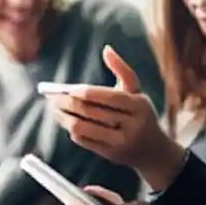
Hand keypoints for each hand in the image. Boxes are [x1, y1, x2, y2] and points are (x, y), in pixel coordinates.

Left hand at [44, 45, 185, 189]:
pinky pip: (85, 142)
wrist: (152, 150)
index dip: (87, 93)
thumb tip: (106, 49)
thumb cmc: (139, 114)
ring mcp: (122, 143)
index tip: (69, 90)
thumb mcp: (136, 92)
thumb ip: (122, 70)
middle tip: (53, 98)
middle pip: (93, 113)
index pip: (109, 97)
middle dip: (69, 105)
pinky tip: (66, 122)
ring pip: (85, 128)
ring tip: (55, 110)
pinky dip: (72, 131)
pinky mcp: (111, 155)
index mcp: (139, 105)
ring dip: (65, 118)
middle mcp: (133, 125)